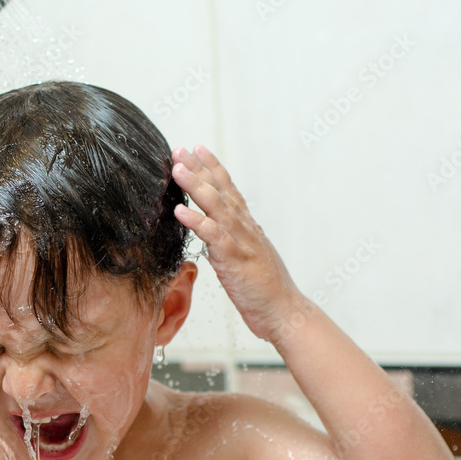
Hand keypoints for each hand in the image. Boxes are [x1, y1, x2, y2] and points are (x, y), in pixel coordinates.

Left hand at [171, 145, 305, 342]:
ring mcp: (241, 241)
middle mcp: (244, 227)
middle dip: (198, 168)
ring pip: (216, 206)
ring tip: (177, 169)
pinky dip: (197, 222)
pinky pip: (214, 236)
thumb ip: (229, 240)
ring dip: (196, 186)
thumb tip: (212, 230)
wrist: (284, 311)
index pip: (228, 189)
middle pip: (219, 190)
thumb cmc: (263, 288)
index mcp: (246, 225)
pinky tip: (180, 211)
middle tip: (179, 148)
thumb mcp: (245, 256)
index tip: (196, 148)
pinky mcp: (235, 259)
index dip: (212, 167)